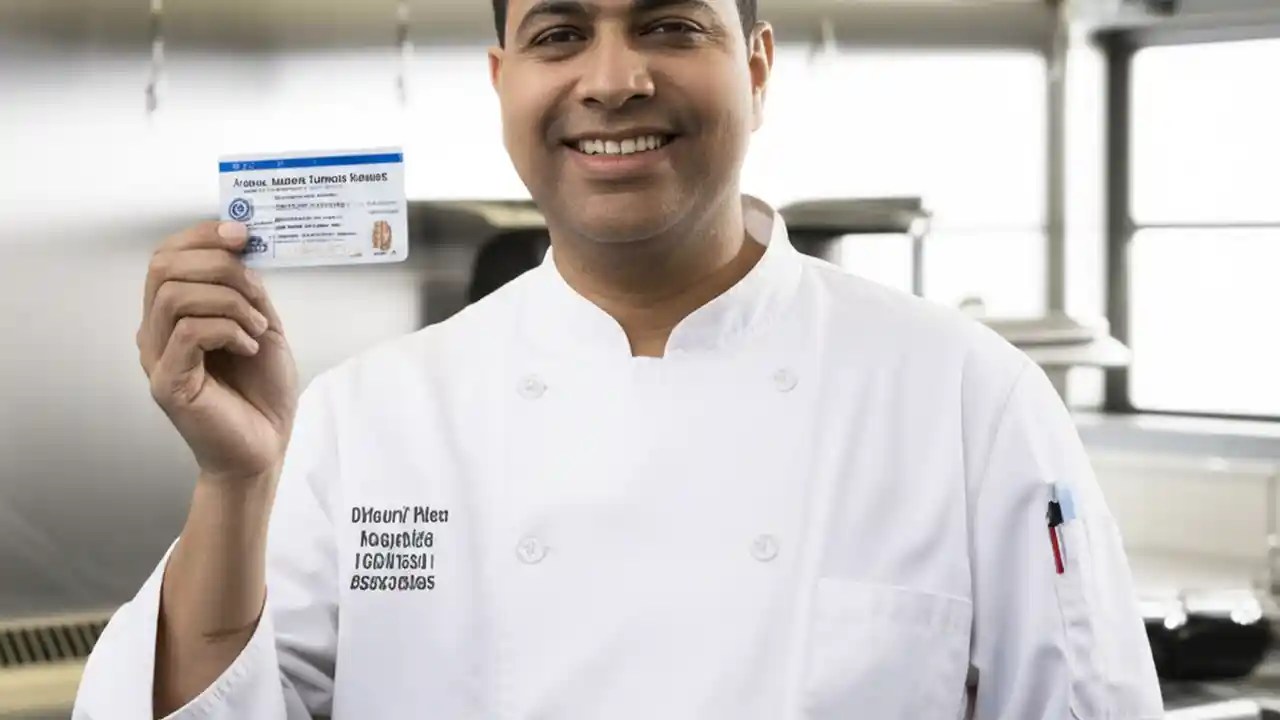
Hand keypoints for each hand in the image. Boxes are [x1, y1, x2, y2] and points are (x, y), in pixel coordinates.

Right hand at [138, 221, 298, 485]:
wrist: (266, 445)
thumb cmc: (261, 392)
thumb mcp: (261, 325)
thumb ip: (247, 289)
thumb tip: (240, 245)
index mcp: (174, 314)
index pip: (167, 256)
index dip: (201, 236)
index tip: (242, 234)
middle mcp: (156, 332)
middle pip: (163, 267)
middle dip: (218, 265)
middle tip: (255, 291)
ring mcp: (157, 357)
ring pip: (175, 296)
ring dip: (229, 301)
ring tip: (256, 328)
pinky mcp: (167, 383)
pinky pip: (189, 332)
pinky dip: (227, 329)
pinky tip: (248, 348)